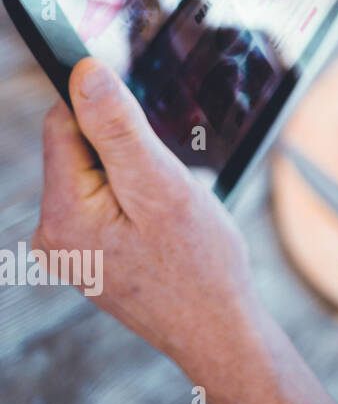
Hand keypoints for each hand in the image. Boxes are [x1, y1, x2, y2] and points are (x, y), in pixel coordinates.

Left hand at [35, 57, 337, 403]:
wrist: (217, 330)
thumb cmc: (199, 267)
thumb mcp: (164, 186)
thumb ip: (120, 129)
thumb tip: (85, 73)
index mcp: (62, 214)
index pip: (64, 124)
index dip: (111, 116)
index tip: (149, 135)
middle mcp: (53, 233)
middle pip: (80, 149)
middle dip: (130, 153)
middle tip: (168, 185)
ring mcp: (70, 248)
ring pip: (98, 176)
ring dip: (138, 178)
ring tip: (170, 212)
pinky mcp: (90, 254)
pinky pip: (108, 203)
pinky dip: (139, 201)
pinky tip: (164, 227)